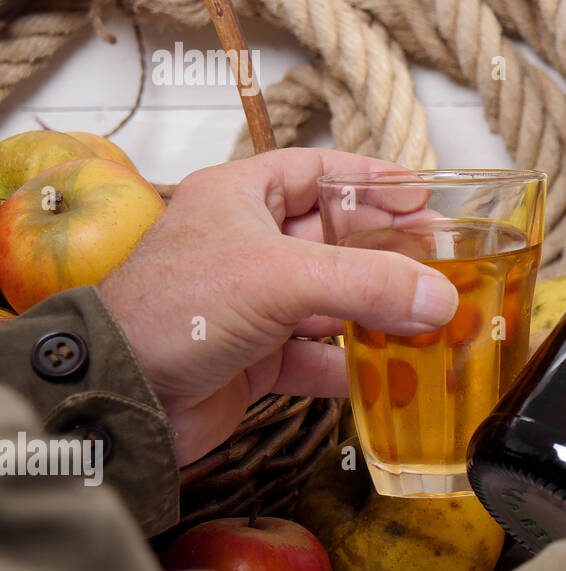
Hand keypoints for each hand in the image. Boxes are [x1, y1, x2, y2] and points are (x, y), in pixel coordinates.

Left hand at [99, 149, 460, 466]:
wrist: (121, 399)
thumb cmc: (172, 311)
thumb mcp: (279, 277)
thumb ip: (366, 283)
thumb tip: (438, 297)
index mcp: (238, 197)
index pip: (316, 171)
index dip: (371, 179)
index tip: (421, 194)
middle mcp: (246, 245)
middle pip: (334, 239)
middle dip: (388, 251)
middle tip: (440, 259)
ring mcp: (252, 305)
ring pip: (332, 300)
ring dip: (378, 312)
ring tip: (431, 316)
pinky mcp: (256, 358)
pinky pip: (318, 356)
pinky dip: (353, 366)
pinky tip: (390, 372)